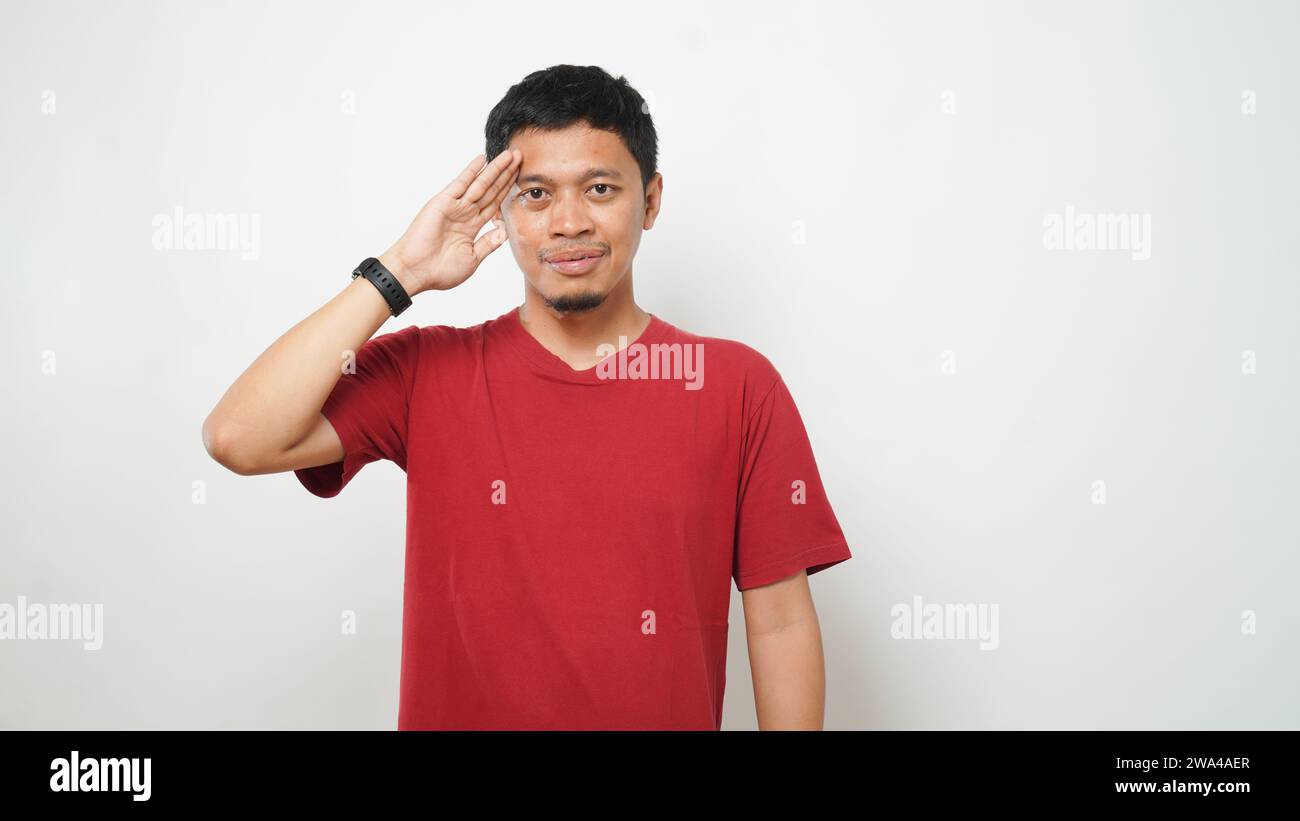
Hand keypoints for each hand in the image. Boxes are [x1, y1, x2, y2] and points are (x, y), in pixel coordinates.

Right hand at [379, 149, 520, 294]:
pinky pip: (460, 184)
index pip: (495, 203)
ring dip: (495, 169)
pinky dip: (471, 171)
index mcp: (472, 226)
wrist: (417, 272)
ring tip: (510, 155)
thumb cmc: (440, 271)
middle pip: (491, 190)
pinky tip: (482, 160)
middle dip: (506, 174)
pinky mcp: (443, 202)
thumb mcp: (472, 258)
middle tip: (520, 157)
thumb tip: (504, 232)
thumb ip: (488, 244)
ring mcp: (454, 206)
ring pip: (480, 184)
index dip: (508, 190)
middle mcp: (465, 213)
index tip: (521, 177)